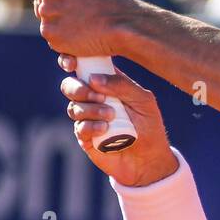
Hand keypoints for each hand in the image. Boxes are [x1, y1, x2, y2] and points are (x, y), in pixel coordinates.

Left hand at [25, 0, 130, 57]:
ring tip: (79, 26)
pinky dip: (61, 40)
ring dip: (58, 24)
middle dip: (52, 8)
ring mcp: (48, 12)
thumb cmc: (113, 2)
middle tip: (72, 14)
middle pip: (39, 2)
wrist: (122, 24)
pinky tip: (78, 37)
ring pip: (45, 20)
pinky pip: (51, 38)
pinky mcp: (50, 33)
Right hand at [58, 54, 178, 186]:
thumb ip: (122, 85)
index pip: (85, 65)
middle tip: (98, 97)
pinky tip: (105, 130)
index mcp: (108, 82)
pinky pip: (79, 127)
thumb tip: (93, 78)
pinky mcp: (85, 137)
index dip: (72, 59)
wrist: (149, 160)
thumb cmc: (149, 125)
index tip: (71, 62)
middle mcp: (94, 98)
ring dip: (91, 109)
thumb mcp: (144, 101)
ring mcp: (87, 117)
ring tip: (111, 116)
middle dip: (79, 89)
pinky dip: (91, 126)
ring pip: (73, 107)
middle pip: (70, 85)